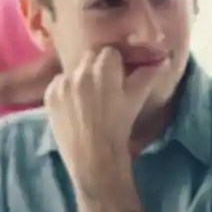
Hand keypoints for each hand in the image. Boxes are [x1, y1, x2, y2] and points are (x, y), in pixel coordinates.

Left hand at [45, 48, 163, 188]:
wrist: (94, 159)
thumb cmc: (119, 129)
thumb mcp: (135, 101)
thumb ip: (146, 76)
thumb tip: (162, 61)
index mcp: (105, 69)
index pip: (109, 52)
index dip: (114, 65)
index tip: (117, 77)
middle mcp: (81, 72)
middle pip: (90, 57)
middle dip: (97, 68)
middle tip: (103, 88)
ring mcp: (63, 83)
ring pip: (73, 70)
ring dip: (80, 79)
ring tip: (87, 100)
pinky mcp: (49, 96)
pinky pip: (58, 83)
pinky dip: (65, 90)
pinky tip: (73, 107)